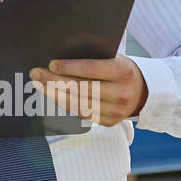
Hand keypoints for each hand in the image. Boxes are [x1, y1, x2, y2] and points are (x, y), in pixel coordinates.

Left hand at [29, 56, 146, 126]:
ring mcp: (116, 111)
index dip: (69, 67)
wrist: (144, 91)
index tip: (51, 64)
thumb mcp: (114, 58)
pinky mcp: (110, 122)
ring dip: (54, 93)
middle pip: (81, 88)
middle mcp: (121, 93)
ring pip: (78, 103)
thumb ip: (93, 58)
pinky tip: (52, 94)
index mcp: (122, 72)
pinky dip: (64, 103)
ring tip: (39, 84)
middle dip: (55, 80)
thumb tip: (60, 58)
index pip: (91, 69)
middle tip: (36, 72)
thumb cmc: (120, 69)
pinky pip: (81, 113)